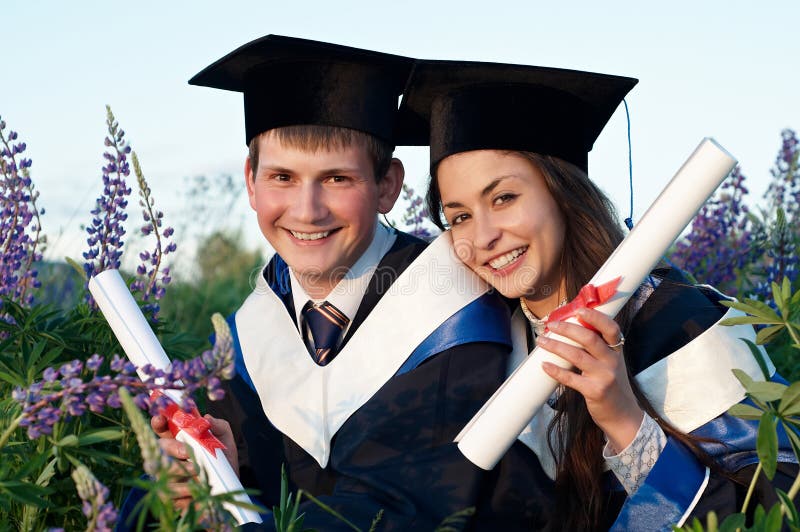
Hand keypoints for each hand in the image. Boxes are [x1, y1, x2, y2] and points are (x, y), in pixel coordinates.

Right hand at [151, 413, 238, 510]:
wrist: (228, 485)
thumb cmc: (222, 458)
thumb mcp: (224, 439)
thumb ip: (218, 425)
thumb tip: (206, 418)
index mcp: (178, 439)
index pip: (162, 428)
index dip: (158, 422)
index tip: (161, 419)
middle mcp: (168, 455)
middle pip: (158, 448)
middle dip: (172, 448)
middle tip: (187, 452)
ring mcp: (165, 475)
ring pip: (159, 471)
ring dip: (177, 470)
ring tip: (197, 472)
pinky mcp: (168, 494)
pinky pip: (166, 492)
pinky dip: (181, 490)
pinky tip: (194, 489)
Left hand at [537, 308, 642, 452]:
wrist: (623, 415)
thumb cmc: (611, 384)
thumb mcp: (610, 362)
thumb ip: (597, 347)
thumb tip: (572, 327)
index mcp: (616, 351)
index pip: (611, 328)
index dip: (596, 317)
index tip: (579, 310)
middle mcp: (612, 361)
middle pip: (590, 339)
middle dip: (568, 329)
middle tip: (551, 324)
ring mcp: (604, 376)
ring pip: (577, 356)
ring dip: (556, 346)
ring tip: (542, 340)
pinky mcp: (595, 392)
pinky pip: (571, 379)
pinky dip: (556, 371)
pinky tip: (544, 365)